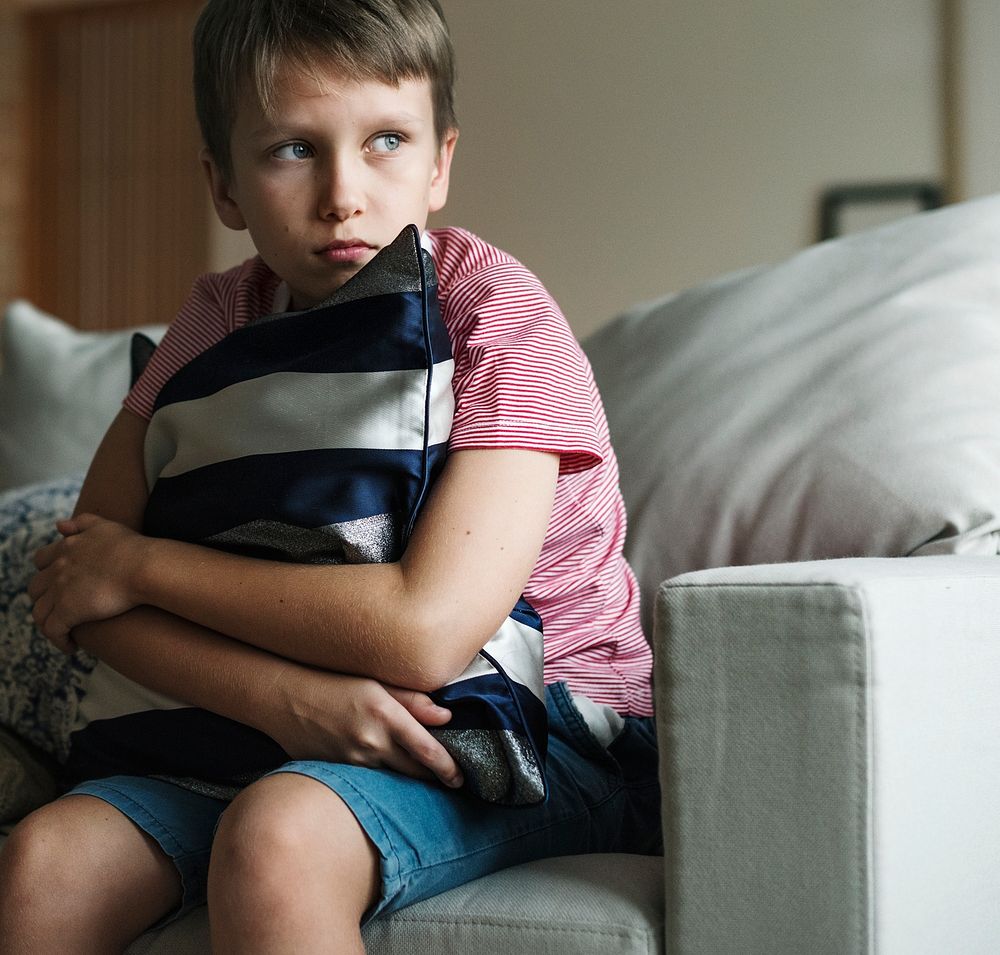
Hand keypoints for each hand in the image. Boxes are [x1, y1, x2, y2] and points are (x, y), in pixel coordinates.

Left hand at [29, 513, 147, 652]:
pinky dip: (58, 640)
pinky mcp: (68, 611)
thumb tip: (59, 525)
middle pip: (36, 588)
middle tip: (62, 609)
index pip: (41, 561)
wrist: (144, 567)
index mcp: (66, 548)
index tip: (59, 583)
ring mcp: (60, 590)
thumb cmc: (131, 547)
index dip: (47, 573)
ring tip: (64, 631)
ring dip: (49, 623)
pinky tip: (71, 646)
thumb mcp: (105, 525)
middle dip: (44, 599)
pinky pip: (52, 630)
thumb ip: (82, 522)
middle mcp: (58, 568)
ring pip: (39, 612)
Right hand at [266, 666, 463, 789]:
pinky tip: (389, 773)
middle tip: (452, 781)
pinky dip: (382, 778)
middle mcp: (371, 742)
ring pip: (393, 778)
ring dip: (409, 779)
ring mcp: (353, 761)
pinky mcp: (337, 771)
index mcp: (386, 715)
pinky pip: (369, 780)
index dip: (448, 768)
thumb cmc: (333, 681)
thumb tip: (446, 717)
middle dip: (434, 778)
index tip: (461, 777)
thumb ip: (413, 700)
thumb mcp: (376, 681)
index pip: (428, 751)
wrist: (283, 697)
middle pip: (414, 772)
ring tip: (425, 778)